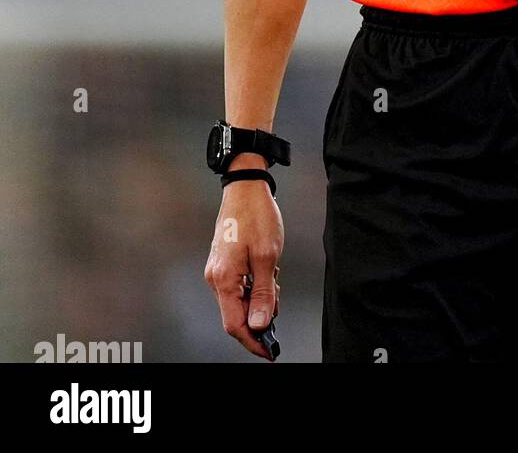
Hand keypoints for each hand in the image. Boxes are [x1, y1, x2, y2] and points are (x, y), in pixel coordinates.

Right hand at [204, 181, 283, 359]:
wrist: (245, 187)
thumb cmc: (256, 216)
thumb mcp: (268, 257)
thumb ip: (263, 293)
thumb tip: (260, 324)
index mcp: (224, 279)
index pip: (234, 324)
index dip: (253, 341)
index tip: (269, 352)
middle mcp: (215, 278)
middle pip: (235, 314)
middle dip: (259, 316)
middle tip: (278, 304)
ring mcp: (218, 270)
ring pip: (238, 300)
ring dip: (258, 299)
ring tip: (275, 281)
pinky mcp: (223, 263)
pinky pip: (238, 286)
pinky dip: (254, 287)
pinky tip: (267, 274)